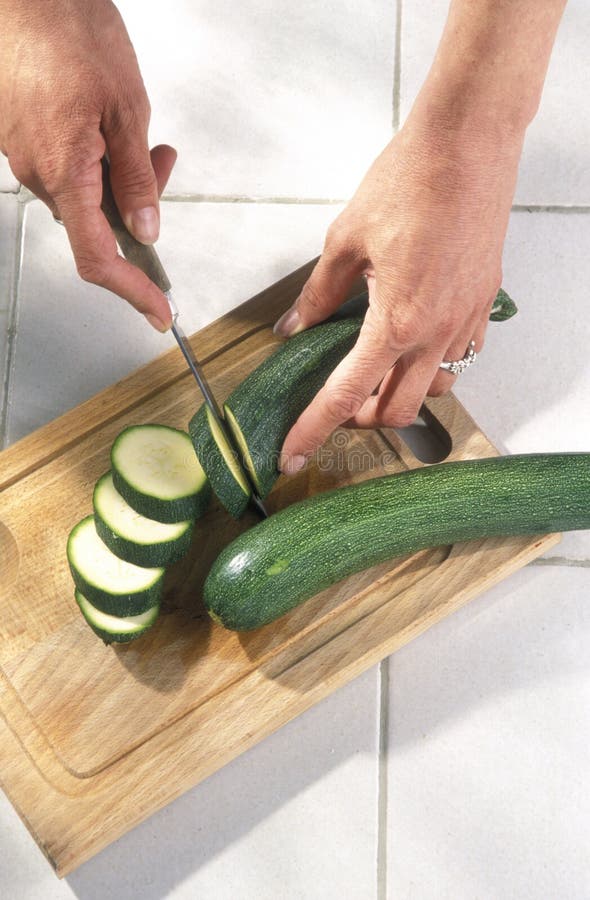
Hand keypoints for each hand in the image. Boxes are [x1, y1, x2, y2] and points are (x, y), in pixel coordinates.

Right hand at [0, 0, 173, 329]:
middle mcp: (40, 174)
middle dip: (140, 207)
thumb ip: (137, 177)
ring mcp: (26, 156)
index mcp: (66, 173)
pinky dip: (99, 160)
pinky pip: (69, 169)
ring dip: (122, 177)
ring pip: (86, 194)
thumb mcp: (125, 109)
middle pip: (99, 223)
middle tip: (162, 161)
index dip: (132, 292)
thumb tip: (146, 227)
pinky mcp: (23, 138)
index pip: (99, 258)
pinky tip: (109, 126)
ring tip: (142, 135)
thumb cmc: (67, 32)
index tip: (158, 311)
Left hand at [275, 114, 523, 472]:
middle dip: (362, 419)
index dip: (313, 430)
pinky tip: (415, 343)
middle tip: (336, 404)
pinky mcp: (483, 304)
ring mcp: (466, 321)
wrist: (469, 143)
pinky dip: (434, 365)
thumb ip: (318, 294)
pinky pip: (461, 356)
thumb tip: (294, 327)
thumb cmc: (411, 180)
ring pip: (434, 388)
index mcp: (396, 321)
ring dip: (401, 393)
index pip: (346, 396)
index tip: (292, 454)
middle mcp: (437, 332)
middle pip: (397, 410)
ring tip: (375, 371)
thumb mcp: (346, 239)